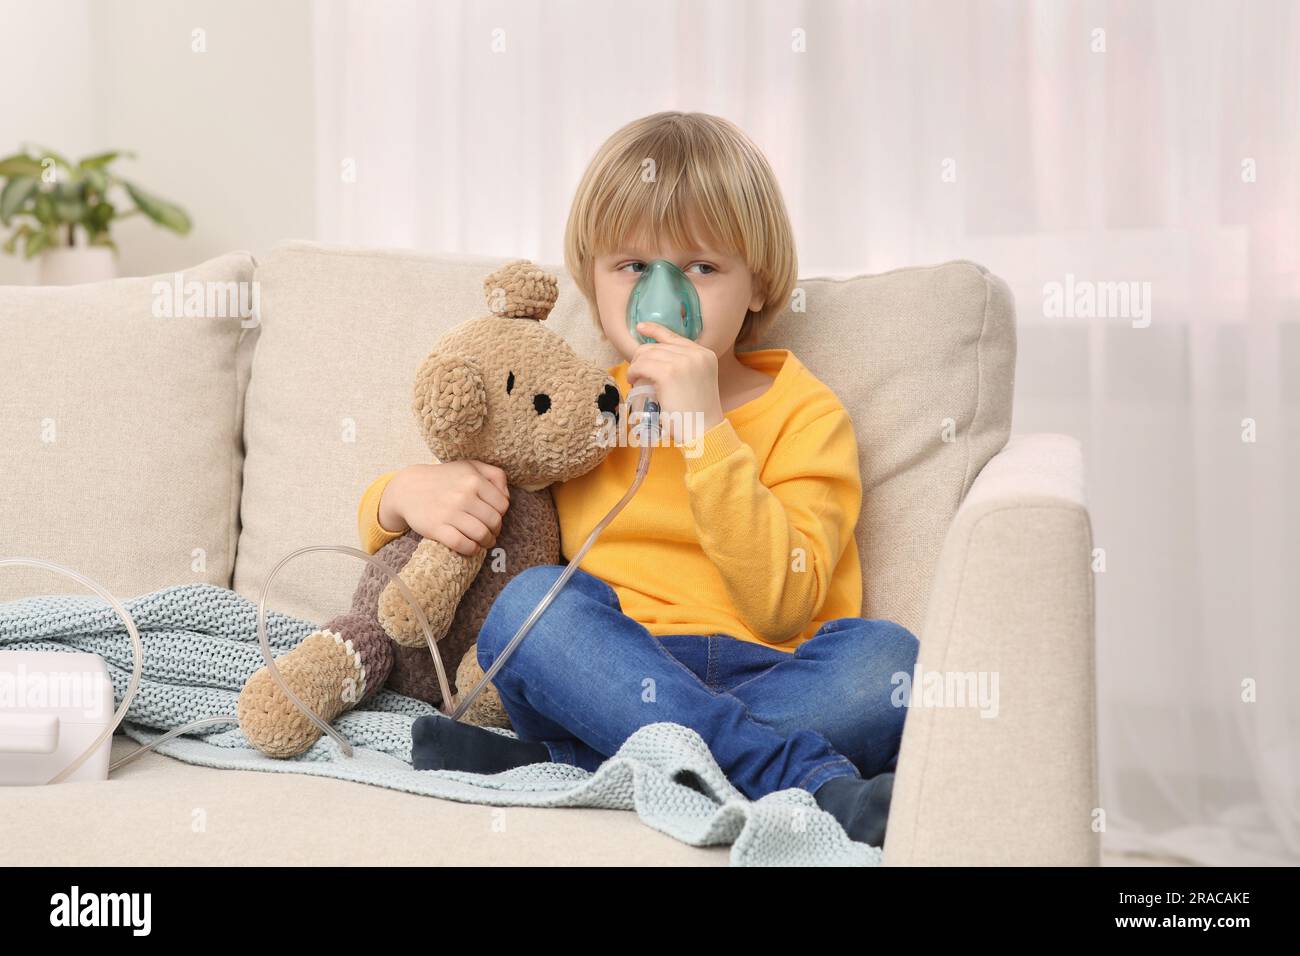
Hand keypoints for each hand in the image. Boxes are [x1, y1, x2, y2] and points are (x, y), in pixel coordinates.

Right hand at [381, 460, 509, 556]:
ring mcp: (449, 513)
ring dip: (486, 542)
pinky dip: (471, 549)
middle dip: (495, 530)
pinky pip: (462, 544)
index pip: (502, 505)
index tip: (493, 516)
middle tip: (490, 532)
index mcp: (473, 479)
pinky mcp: (437, 528)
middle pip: (494, 521)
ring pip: (481, 534)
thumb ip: (494, 475)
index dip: (501, 514)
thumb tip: (507, 496)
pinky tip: (471, 547)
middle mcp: (463, 495)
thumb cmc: (444, 478)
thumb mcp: (469, 466)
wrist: (408, 488)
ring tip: (483, 541)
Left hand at [628, 321, 724, 443]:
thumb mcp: (698, 381)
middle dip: (642, 357)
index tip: (641, 327)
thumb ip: (685, 366)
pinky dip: (633, 373)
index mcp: (705, 354)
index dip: (655, 330)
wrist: (704, 431)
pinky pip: (641, 366)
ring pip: (647, 355)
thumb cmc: (697, 414)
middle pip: (657, 346)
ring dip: (636, 367)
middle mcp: (696, 354)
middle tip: (637, 373)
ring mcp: (682, 362)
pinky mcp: (668, 373)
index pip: (674, 336)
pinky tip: (634, 382)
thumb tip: (655, 356)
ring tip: (636, 380)